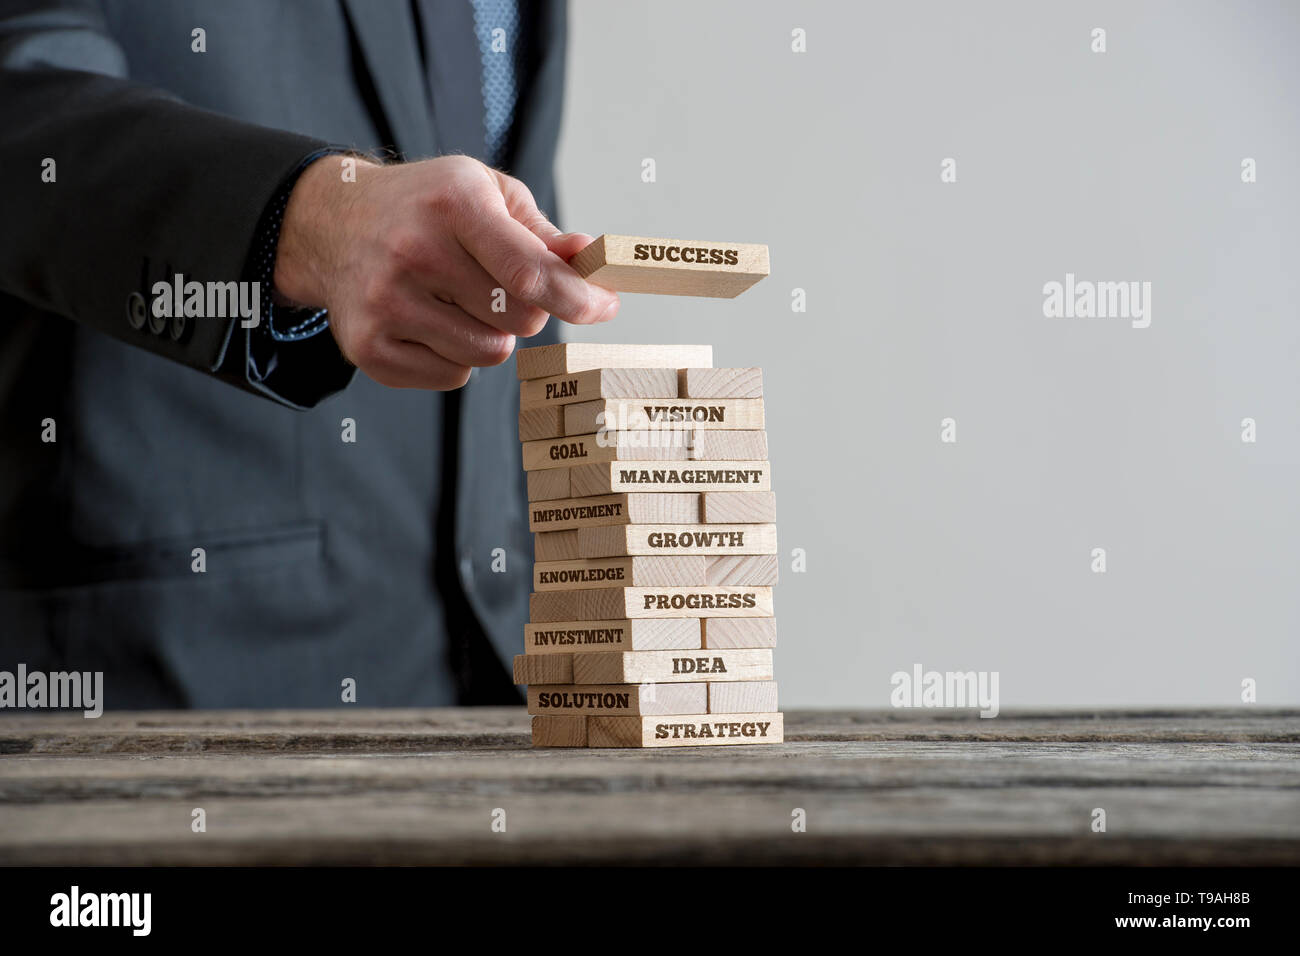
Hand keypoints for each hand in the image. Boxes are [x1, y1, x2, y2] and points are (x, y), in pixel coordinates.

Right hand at [273, 154, 618, 388]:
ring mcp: (385, 303)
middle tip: (500, 287)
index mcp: (453, 204)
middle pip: (519, 320)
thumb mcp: (486, 193)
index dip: (577, 298)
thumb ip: (542, 233)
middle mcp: (413, 252)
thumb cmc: (428, 207)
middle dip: (528, 310)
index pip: (530, 272)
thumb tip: (589, 258)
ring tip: (458, 301)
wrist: (334, 223)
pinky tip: (430, 321)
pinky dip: (456, 357)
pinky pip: (452, 376)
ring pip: (489, 354)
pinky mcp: (368, 347)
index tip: (603, 306)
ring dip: (490, 335)